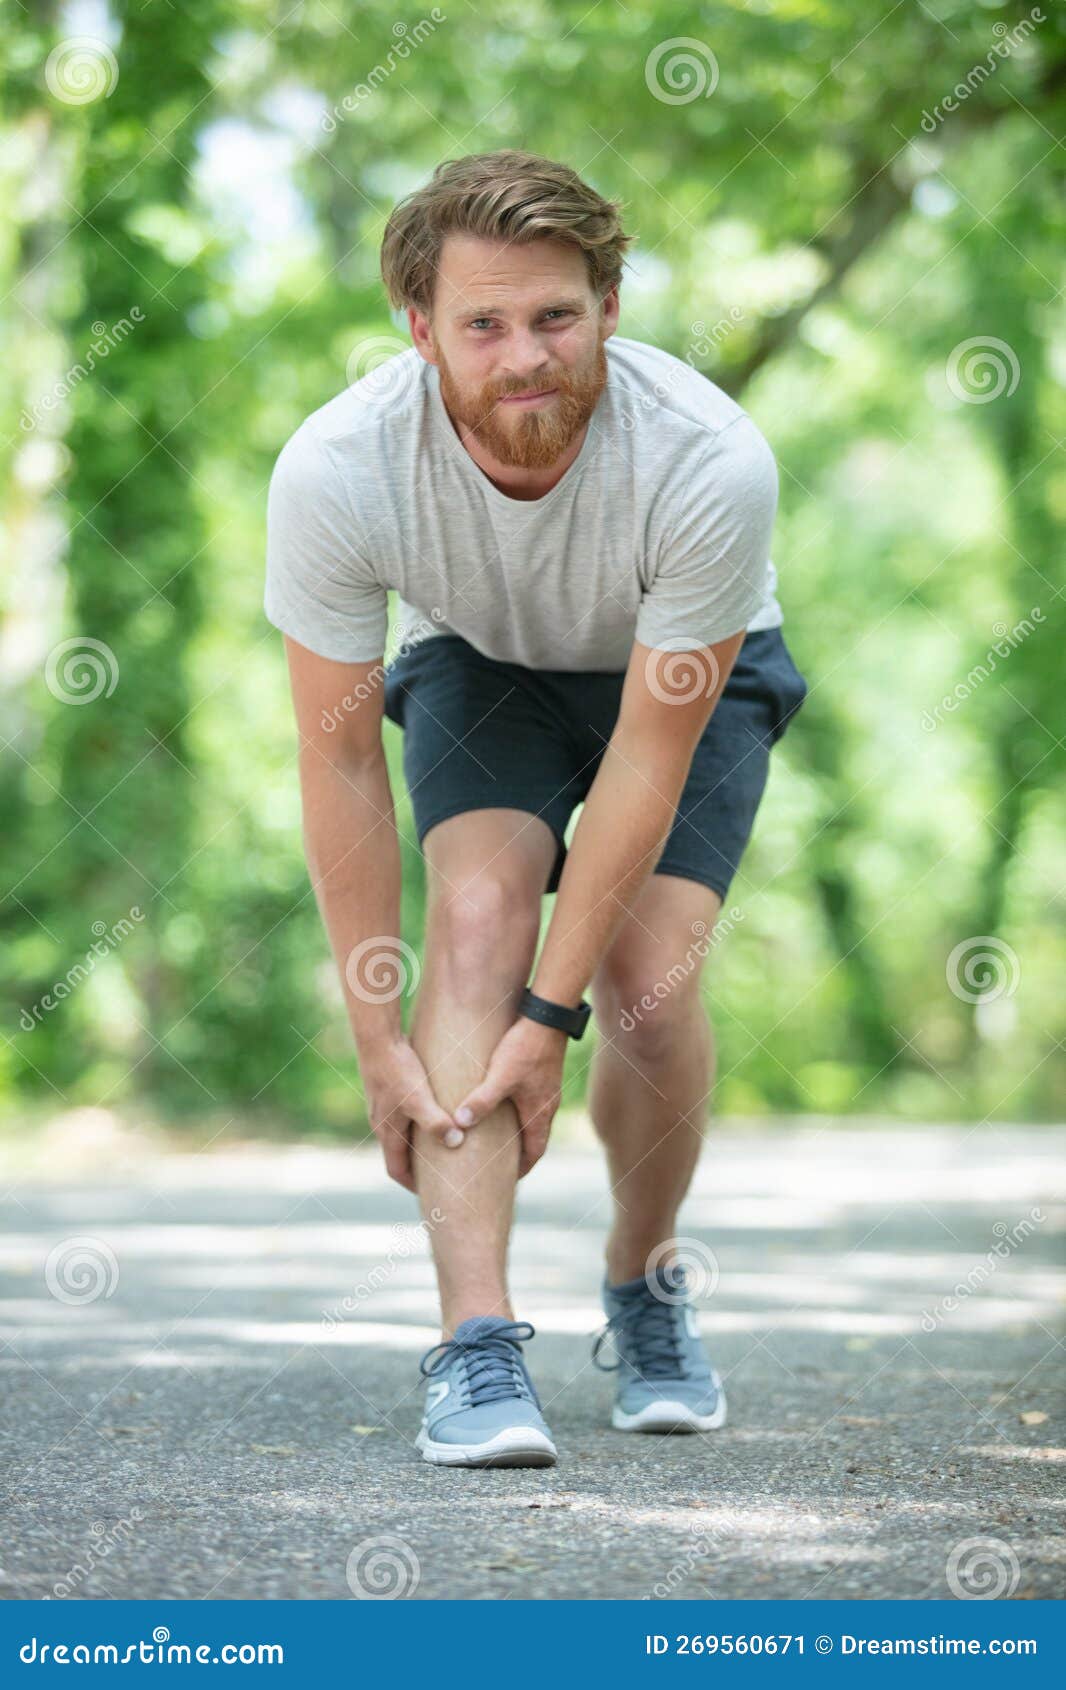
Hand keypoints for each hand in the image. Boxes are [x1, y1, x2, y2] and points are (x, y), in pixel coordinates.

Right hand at [358, 1036, 459, 1192]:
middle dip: (417, 1167)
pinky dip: (418, 1123)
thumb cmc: (397, 1070)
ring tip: (441, 1146)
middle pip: (399, 1154)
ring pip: (401, 1134)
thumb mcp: (419, 1099)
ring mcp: (383, 1106)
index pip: (396, 1170)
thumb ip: (436, 1122)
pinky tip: (435, 1112)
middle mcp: (382, 1123)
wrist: (377, 1038)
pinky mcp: (389, 1090)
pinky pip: (403, 1116)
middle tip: (440, 1175)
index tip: (430, 1194)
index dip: (413, 1185)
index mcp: (387, 1132)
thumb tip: (455, 1143)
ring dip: (418, 1144)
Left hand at [453, 1016, 567, 1178]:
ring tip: (500, 1136)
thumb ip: (482, 1100)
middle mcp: (548, 1104)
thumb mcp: (501, 1076)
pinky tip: (505, 1102)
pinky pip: (533, 1101)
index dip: (522, 1168)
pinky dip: (520, 1111)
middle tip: (501, 1163)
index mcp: (540, 1112)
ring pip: (534, 1118)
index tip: (508, 1180)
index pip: (535, 1152)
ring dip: (520, 1130)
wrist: (548, 1016)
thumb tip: (461, 1124)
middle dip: (520, 1153)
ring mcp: (548, 1088)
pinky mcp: (544, 1073)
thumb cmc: (526, 1047)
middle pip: (536, 1138)